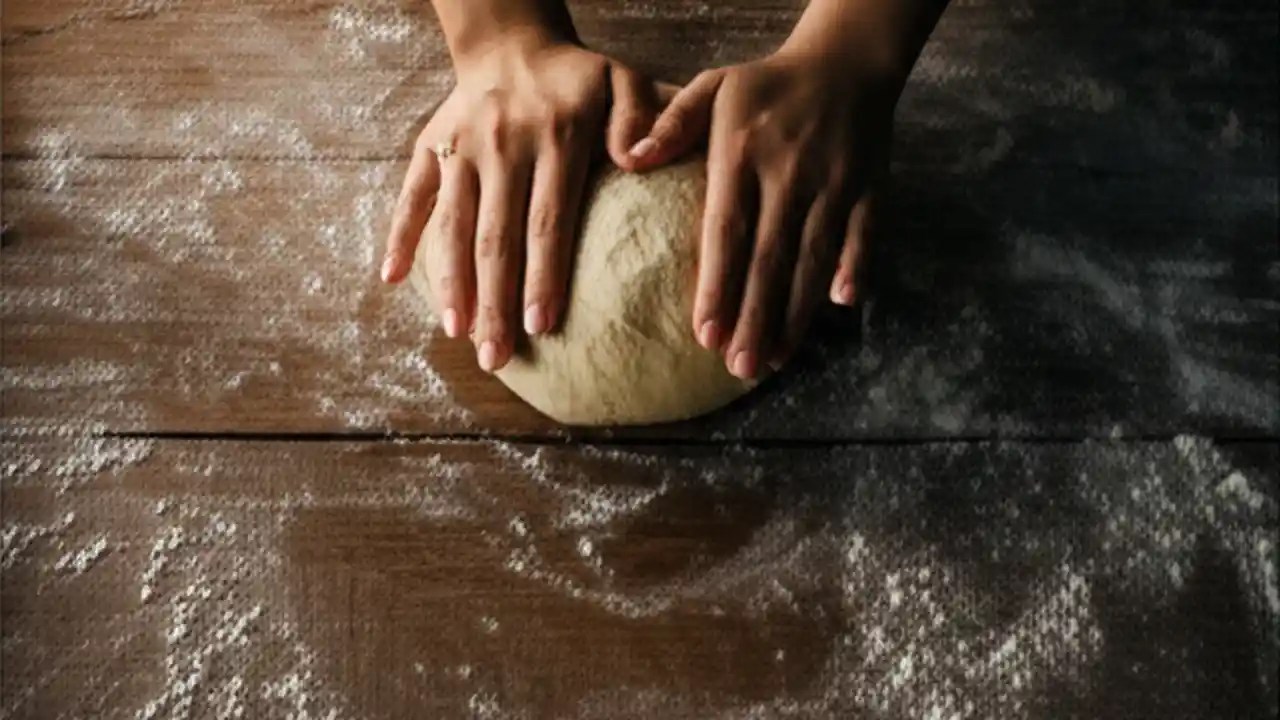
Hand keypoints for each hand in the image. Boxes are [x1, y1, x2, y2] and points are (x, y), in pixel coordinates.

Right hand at [381, 36, 663, 371]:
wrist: (511, 41)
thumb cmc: (580, 79)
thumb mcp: (623, 82)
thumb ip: (641, 118)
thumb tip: (640, 160)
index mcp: (556, 136)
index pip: (547, 219)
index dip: (543, 275)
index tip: (541, 326)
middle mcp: (502, 145)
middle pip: (495, 237)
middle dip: (494, 301)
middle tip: (495, 357)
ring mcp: (460, 148)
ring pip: (450, 225)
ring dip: (449, 283)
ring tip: (456, 333)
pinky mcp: (429, 148)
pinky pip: (410, 196)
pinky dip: (397, 235)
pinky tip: (389, 279)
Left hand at [624, 51, 899, 379]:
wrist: (847, 61)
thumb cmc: (766, 85)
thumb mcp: (713, 87)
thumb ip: (672, 123)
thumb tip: (630, 157)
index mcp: (742, 154)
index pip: (727, 232)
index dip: (718, 286)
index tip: (705, 334)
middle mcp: (789, 174)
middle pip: (770, 259)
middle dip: (755, 318)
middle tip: (740, 367)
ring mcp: (833, 184)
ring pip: (813, 258)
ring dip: (795, 313)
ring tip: (775, 358)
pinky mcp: (868, 188)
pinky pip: (862, 234)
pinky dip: (854, 267)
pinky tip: (839, 306)